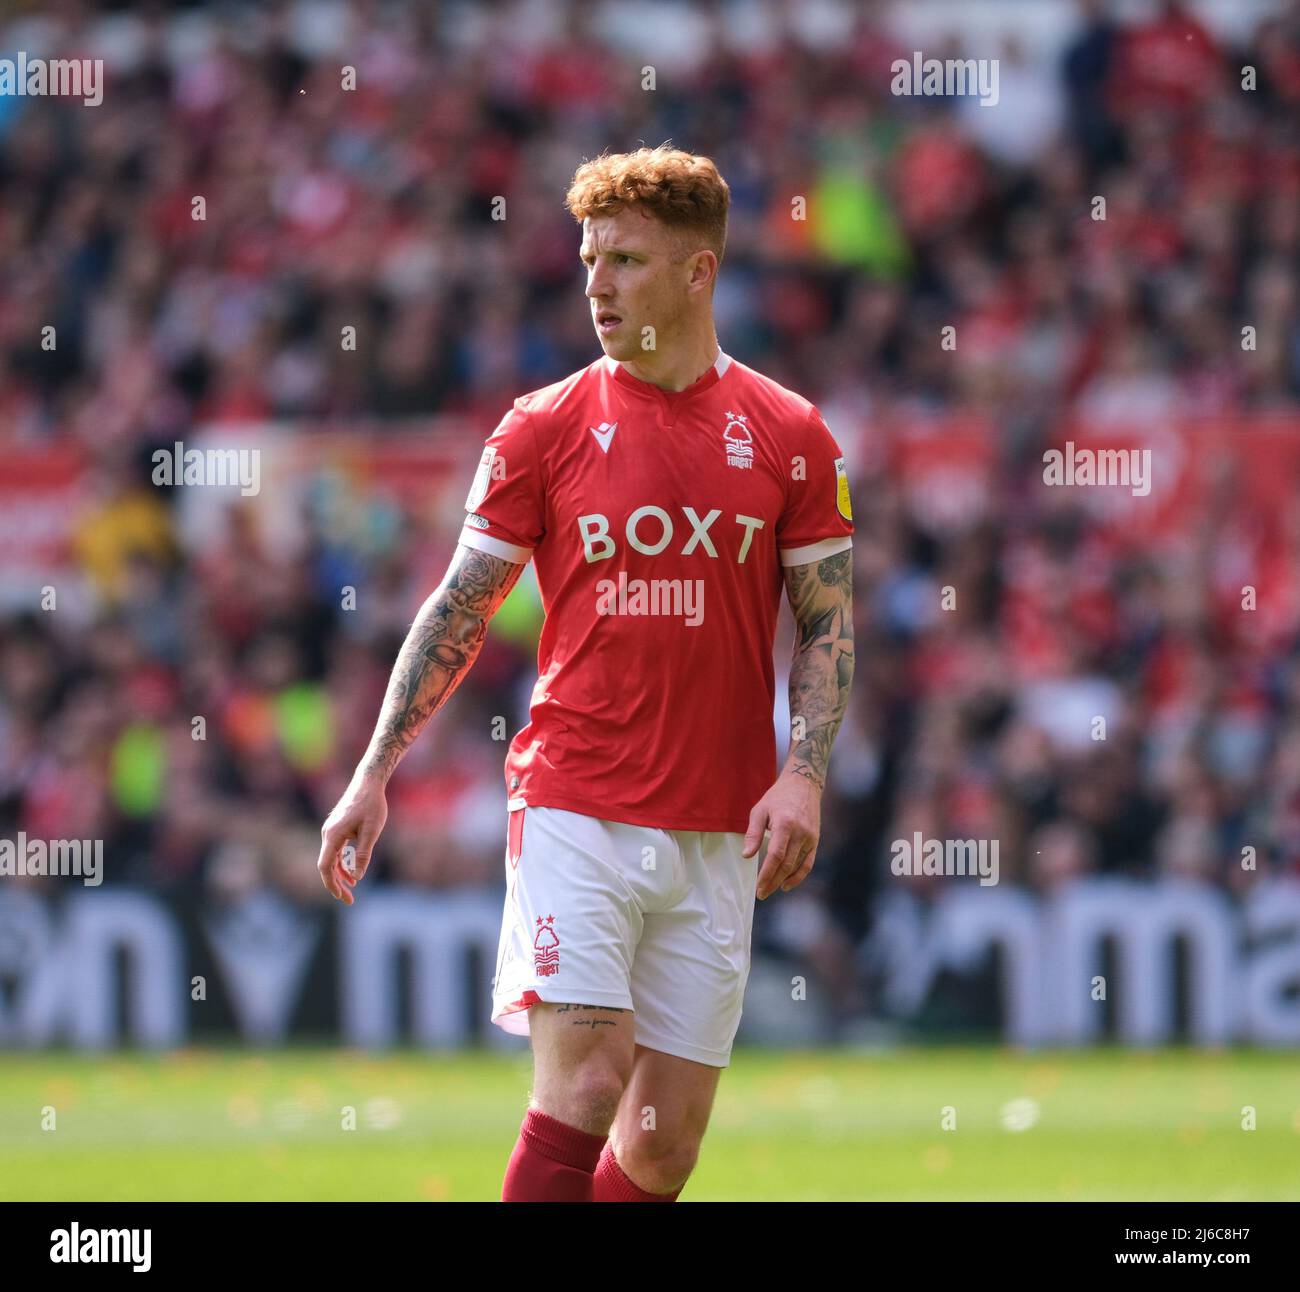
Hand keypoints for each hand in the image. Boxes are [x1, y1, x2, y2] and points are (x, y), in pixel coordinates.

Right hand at [317, 772, 388, 904]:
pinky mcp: (337, 829)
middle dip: (336, 884)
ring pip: (331, 859)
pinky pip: (336, 851)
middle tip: (349, 900)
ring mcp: (331, 831)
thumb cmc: (371, 805)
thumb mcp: (371, 831)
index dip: (331, 883)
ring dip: (340, 874)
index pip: (325, 866)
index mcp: (333, 835)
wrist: (368, 782)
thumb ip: (363, 854)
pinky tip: (352, 872)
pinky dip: (343, 862)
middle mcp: (328, 834)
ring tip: (352, 889)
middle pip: (326, 865)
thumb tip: (357, 876)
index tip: (341, 896)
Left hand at [742, 771, 821, 899]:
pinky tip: (786, 884)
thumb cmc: (778, 797)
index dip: (766, 874)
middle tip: (761, 894)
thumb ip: (753, 833)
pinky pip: (808, 863)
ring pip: (797, 866)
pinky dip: (798, 876)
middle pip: (786, 865)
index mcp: (785, 824)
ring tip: (770, 889)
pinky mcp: (815, 840)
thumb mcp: (760, 810)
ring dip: (783, 881)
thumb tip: (747, 855)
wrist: (804, 784)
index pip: (776, 856)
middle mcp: (800, 833)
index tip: (758, 887)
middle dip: (773, 882)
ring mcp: (810, 837)